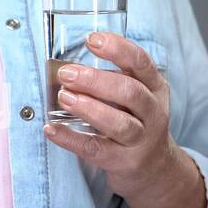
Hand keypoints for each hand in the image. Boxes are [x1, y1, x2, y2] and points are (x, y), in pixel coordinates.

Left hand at [42, 31, 206, 207]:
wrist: (155, 168)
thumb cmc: (135, 120)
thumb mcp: (134, 95)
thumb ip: (108, 78)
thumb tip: (64, 66)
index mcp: (154, 87)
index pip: (141, 62)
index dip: (118, 49)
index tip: (91, 39)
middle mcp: (153, 112)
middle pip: (130, 92)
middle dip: (96, 80)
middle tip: (66, 73)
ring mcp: (142, 139)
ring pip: (120, 123)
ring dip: (89, 108)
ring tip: (64, 98)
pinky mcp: (125, 162)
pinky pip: (97, 150)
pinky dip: (72, 139)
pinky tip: (52, 129)